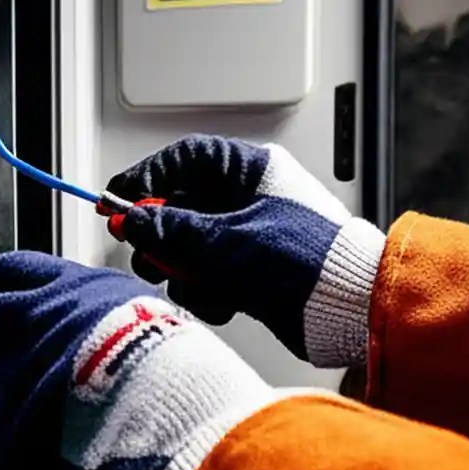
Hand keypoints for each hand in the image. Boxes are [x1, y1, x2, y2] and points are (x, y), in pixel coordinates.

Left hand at [0, 251, 274, 469]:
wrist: (189, 429)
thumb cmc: (187, 384)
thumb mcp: (149, 322)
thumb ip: (101, 322)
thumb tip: (81, 336)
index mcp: (77, 287)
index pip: (5, 272)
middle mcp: (41, 317)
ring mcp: (20, 368)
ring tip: (1, 435)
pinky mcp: (10, 423)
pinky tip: (16, 464)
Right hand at [106, 134, 385, 367]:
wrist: (351, 310)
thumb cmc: (308, 262)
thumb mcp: (226, 242)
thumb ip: (172, 230)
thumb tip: (133, 221)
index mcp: (251, 171)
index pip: (185, 159)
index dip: (147, 177)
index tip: (116, 200)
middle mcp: (250, 198)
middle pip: (182, 206)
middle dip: (161, 237)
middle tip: (146, 256)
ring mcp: (250, 236)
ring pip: (191, 246)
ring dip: (185, 272)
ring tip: (193, 284)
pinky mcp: (252, 271)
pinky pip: (210, 275)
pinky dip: (209, 291)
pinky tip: (225, 301)